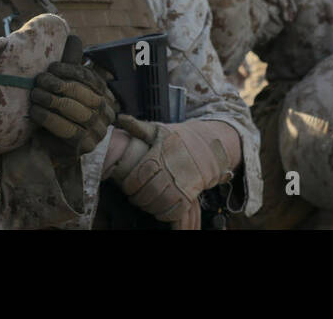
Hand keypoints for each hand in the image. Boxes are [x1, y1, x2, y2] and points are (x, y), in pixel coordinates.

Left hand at [28, 35, 117, 154]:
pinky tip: (35, 111)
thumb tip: (73, 37)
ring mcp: (98, 130)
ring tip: (34, 94)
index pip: (92, 79)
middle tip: (39, 80)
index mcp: (105, 95)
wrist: (53, 148)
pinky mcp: (84, 145)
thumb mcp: (67, 88)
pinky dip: (49, 118)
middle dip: (60, 85)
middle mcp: (106, 112)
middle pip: (84, 94)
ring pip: (75, 111)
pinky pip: (67, 129)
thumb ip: (71, 66)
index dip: (72, 71)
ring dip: (52, 100)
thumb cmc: (59, 112)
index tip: (52, 67)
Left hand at [110, 116, 238, 229]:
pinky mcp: (192, 192)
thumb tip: (121, 119)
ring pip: (160, 203)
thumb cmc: (181, 138)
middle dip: (138, 198)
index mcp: (160, 154)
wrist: (211, 145)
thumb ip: (139, 127)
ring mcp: (182, 182)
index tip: (127, 186)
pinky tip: (160, 209)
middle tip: (135, 197)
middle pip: (148, 192)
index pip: (138, 176)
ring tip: (146, 203)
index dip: (129, 185)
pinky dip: (165, 213)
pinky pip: (175, 210)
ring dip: (150, 207)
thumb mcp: (161, 130)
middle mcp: (171, 169)